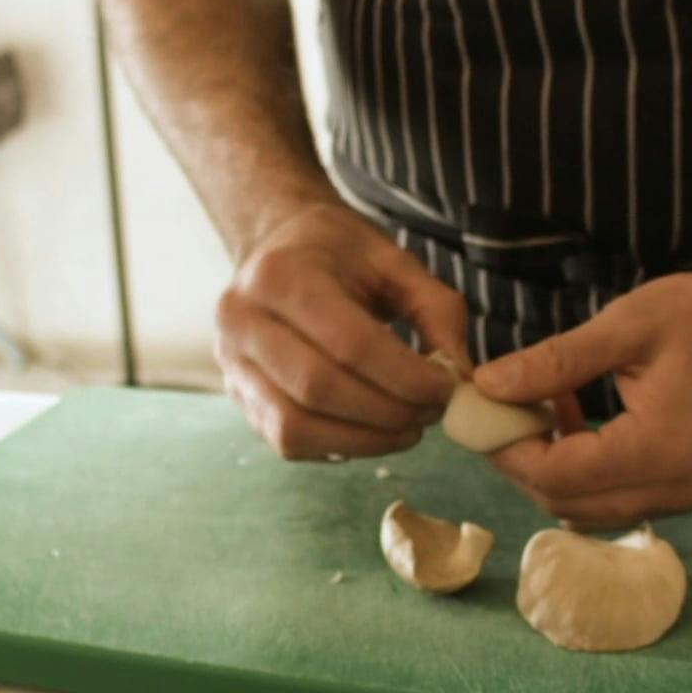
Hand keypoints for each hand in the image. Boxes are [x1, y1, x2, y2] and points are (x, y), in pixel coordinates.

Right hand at [215, 205, 469, 460]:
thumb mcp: (394, 262)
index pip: (349, 342)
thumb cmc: (339, 253)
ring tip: (407, 429)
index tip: (446, 390)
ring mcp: (231, 363)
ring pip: (296, 426)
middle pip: (319, 388)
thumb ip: (436, 311)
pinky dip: (338, 447)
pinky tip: (371, 432)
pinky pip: (287, 441)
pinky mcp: (238, 397)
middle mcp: (242, 319)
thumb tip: (460, 378)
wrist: (275, 245)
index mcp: (281, 274)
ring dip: (364, 440)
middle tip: (431, 415)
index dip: (405, 377)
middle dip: (387, 413)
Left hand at [472, 264, 691, 527]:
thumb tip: (489, 386)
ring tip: (546, 408)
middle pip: (568, 505)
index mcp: (659, 450)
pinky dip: (586, 472)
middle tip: (506, 410)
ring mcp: (688, 496)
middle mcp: (676, 488)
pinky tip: (580, 421)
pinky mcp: (691, 490)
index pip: (557, 475)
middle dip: (524, 463)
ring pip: (590, 511)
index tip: (483, 413)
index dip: (508, 450)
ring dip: (554, 470)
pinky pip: (619, 500)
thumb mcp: (628, 326)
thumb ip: (555, 362)